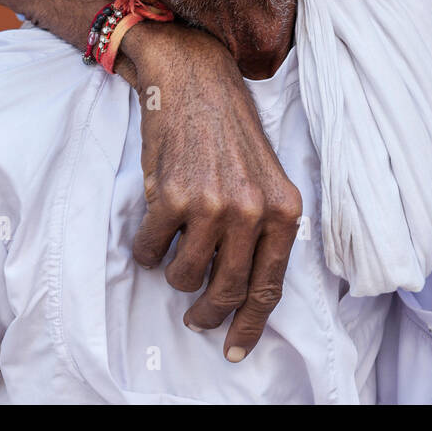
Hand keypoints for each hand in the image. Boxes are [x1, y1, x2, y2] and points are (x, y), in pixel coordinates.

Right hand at [117, 22, 301, 362]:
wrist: (195, 81)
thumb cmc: (230, 132)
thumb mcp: (267, 179)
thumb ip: (264, 229)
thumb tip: (245, 289)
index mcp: (283, 211)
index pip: (269, 286)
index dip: (250, 325)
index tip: (235, 349)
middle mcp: (252, 211)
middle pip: (227, 291)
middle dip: (208, 313)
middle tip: (196, 316)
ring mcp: (212, 205)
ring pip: (184, 276)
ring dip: (175, 275)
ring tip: (175, 255)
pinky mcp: (171, 198)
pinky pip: (152, 251)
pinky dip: (148, 251)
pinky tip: (153, 232)